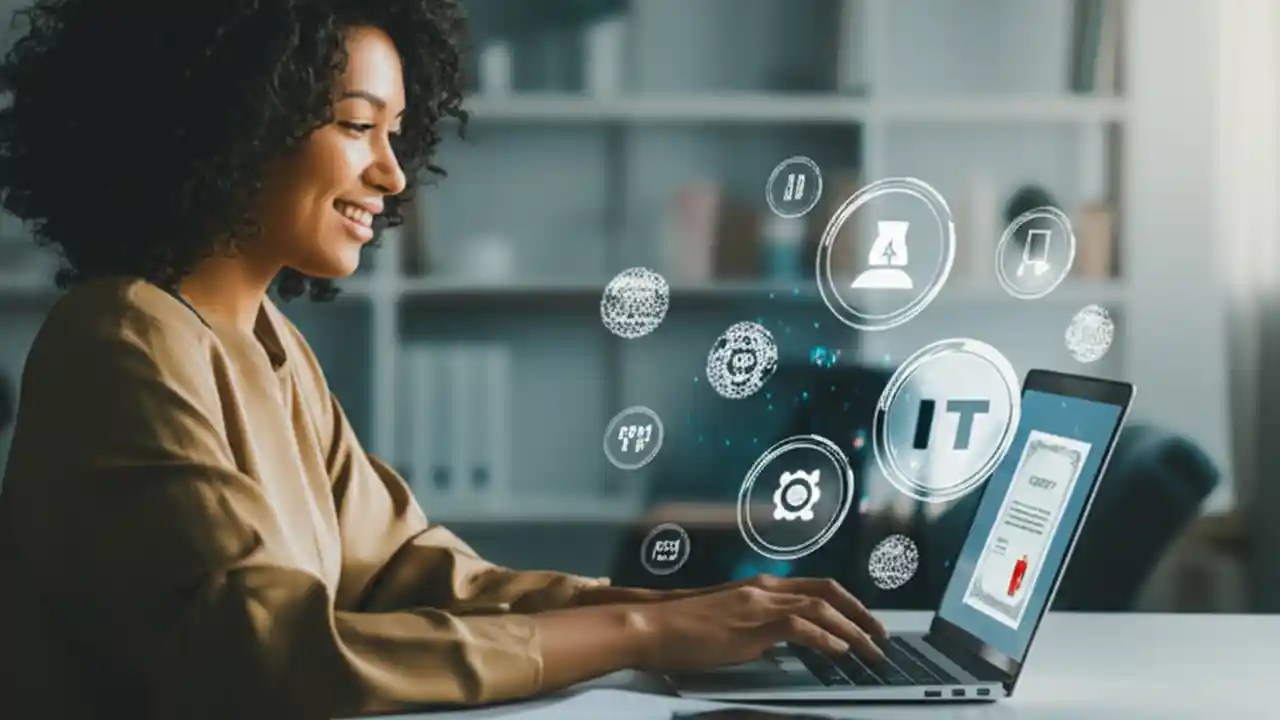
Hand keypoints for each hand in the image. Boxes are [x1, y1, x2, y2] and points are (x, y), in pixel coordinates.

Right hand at [632, 574, 886, 672]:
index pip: (816, 587)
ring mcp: (759, 603)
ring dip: (853, 630)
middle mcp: (765, 588)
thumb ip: (756, 625)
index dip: (847, 603)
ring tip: (871, 649)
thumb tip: (779, 640)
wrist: (654, 626)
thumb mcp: (729, 621)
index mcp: (760, 586)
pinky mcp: (752, 624)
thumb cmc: (684, 628)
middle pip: (827, 592)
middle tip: (882, 636)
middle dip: (861, 613)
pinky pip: (800, 627)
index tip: (866, 622)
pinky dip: (826, 639)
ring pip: (821, 608)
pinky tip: (841, 652)